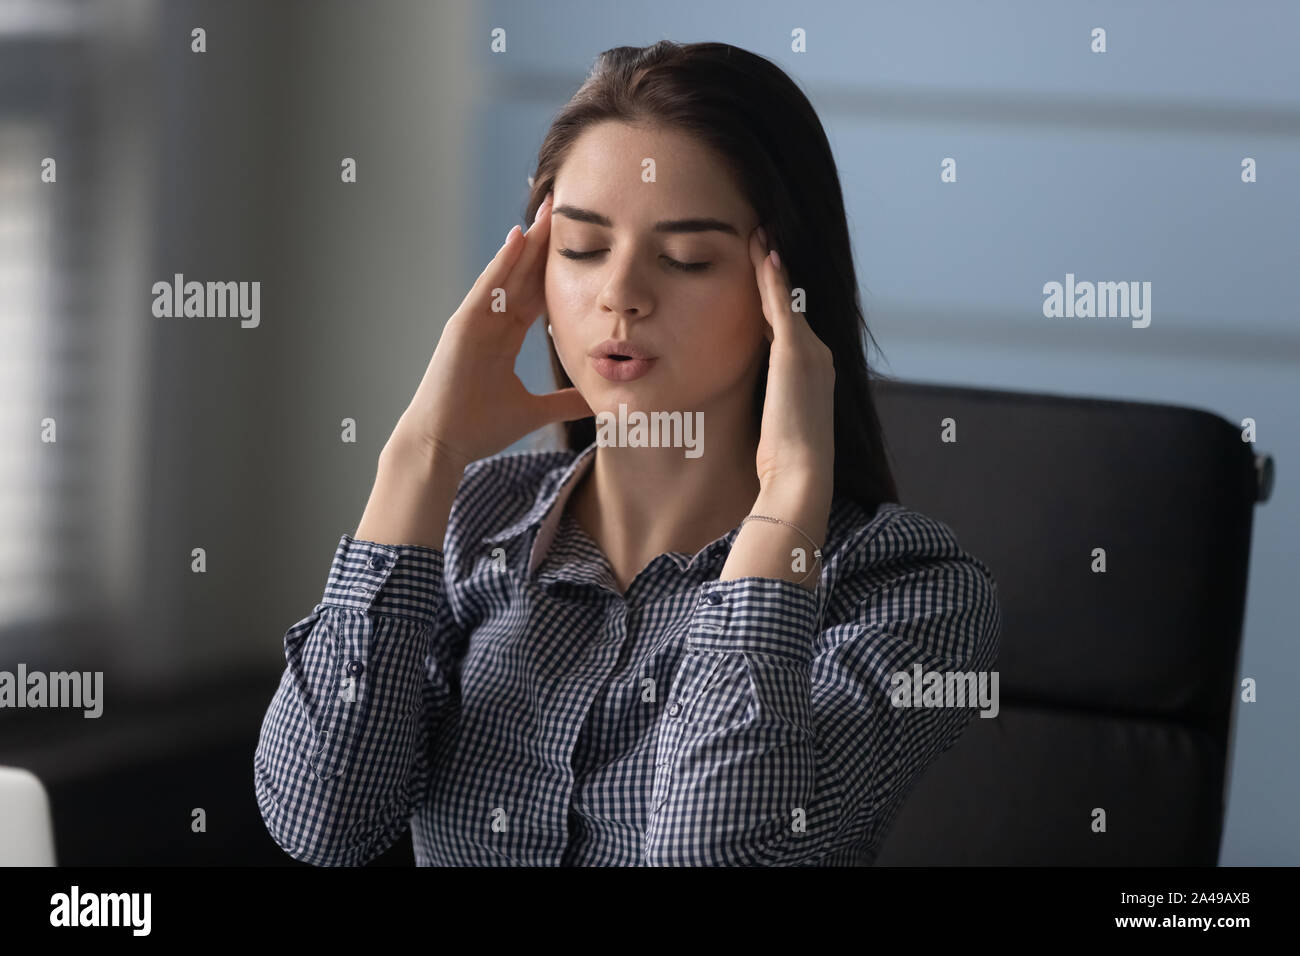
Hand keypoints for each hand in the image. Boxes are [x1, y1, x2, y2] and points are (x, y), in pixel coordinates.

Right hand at [389, 192, 591, 468]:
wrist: (443, 446)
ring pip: (507, 273)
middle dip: (543, 243)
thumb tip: (595, 401)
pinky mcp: (462, 325)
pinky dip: (502, 262)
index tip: (580, 245)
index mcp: (504, 338)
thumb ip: (563, 403)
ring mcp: (475, 321)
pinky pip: (487, 287)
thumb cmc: (479, 429)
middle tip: (564, 207)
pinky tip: (518, 237)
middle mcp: (490, 323)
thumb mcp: (533, 411)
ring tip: (547, 210)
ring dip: (527, 241)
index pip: (536, 294)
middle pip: (523, 275)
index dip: (555, 269)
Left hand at [747, 226, 835, 499]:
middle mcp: (819, 356)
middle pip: (789, 307)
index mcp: (814, 373)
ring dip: (772, 266)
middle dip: (775, 274)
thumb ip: (769, 403)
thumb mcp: (775, 424)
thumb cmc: (783, 461)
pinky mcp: (796, 352)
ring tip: (760, 234)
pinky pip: (780, 304)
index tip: (764, 274)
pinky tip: (763, 251)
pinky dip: (771, 276)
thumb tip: (757, 401)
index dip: (776, 300)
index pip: (789, 328)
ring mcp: (811, 351)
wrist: (801, 475)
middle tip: (762, 236)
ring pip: (786, 299)